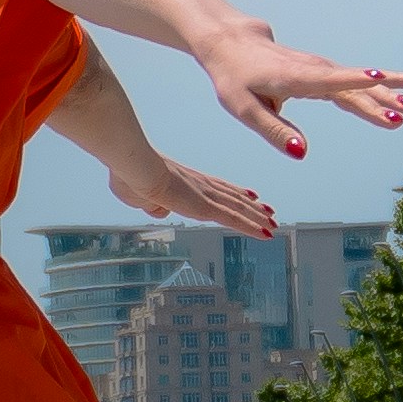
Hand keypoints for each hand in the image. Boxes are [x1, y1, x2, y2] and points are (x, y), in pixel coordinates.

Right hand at [98, 136, 278, 238]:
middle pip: (232, 197)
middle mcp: (201, 185)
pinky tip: (265, 233)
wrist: (134, 168)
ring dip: (256, 217)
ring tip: (273, 223)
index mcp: (186, 180)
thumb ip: (152, 203)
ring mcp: (204, 195)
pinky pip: (234, 219)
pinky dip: (251, 226)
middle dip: (251, 206)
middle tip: (268, 211)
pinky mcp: (205, 207)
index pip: (217, 187)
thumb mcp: (139, 195)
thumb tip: (161, 210)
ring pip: (238, 208)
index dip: (234, 192)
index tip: (249, 196)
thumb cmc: (129, 176)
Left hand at [191, 28, 402, 160]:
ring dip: (391, 88)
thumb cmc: (235, 79)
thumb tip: (303, 153)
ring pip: (362, 81)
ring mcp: (322, 69)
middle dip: (382, 96)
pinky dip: (382, 85)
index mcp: (295, 79)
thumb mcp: (245, 110)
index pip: (328, 81)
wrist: (232, 45)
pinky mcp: (325, 72)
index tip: (377, 79)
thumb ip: (274, 131)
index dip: (352, 81)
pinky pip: (357, 81)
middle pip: (354, 84)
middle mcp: (314, 71)